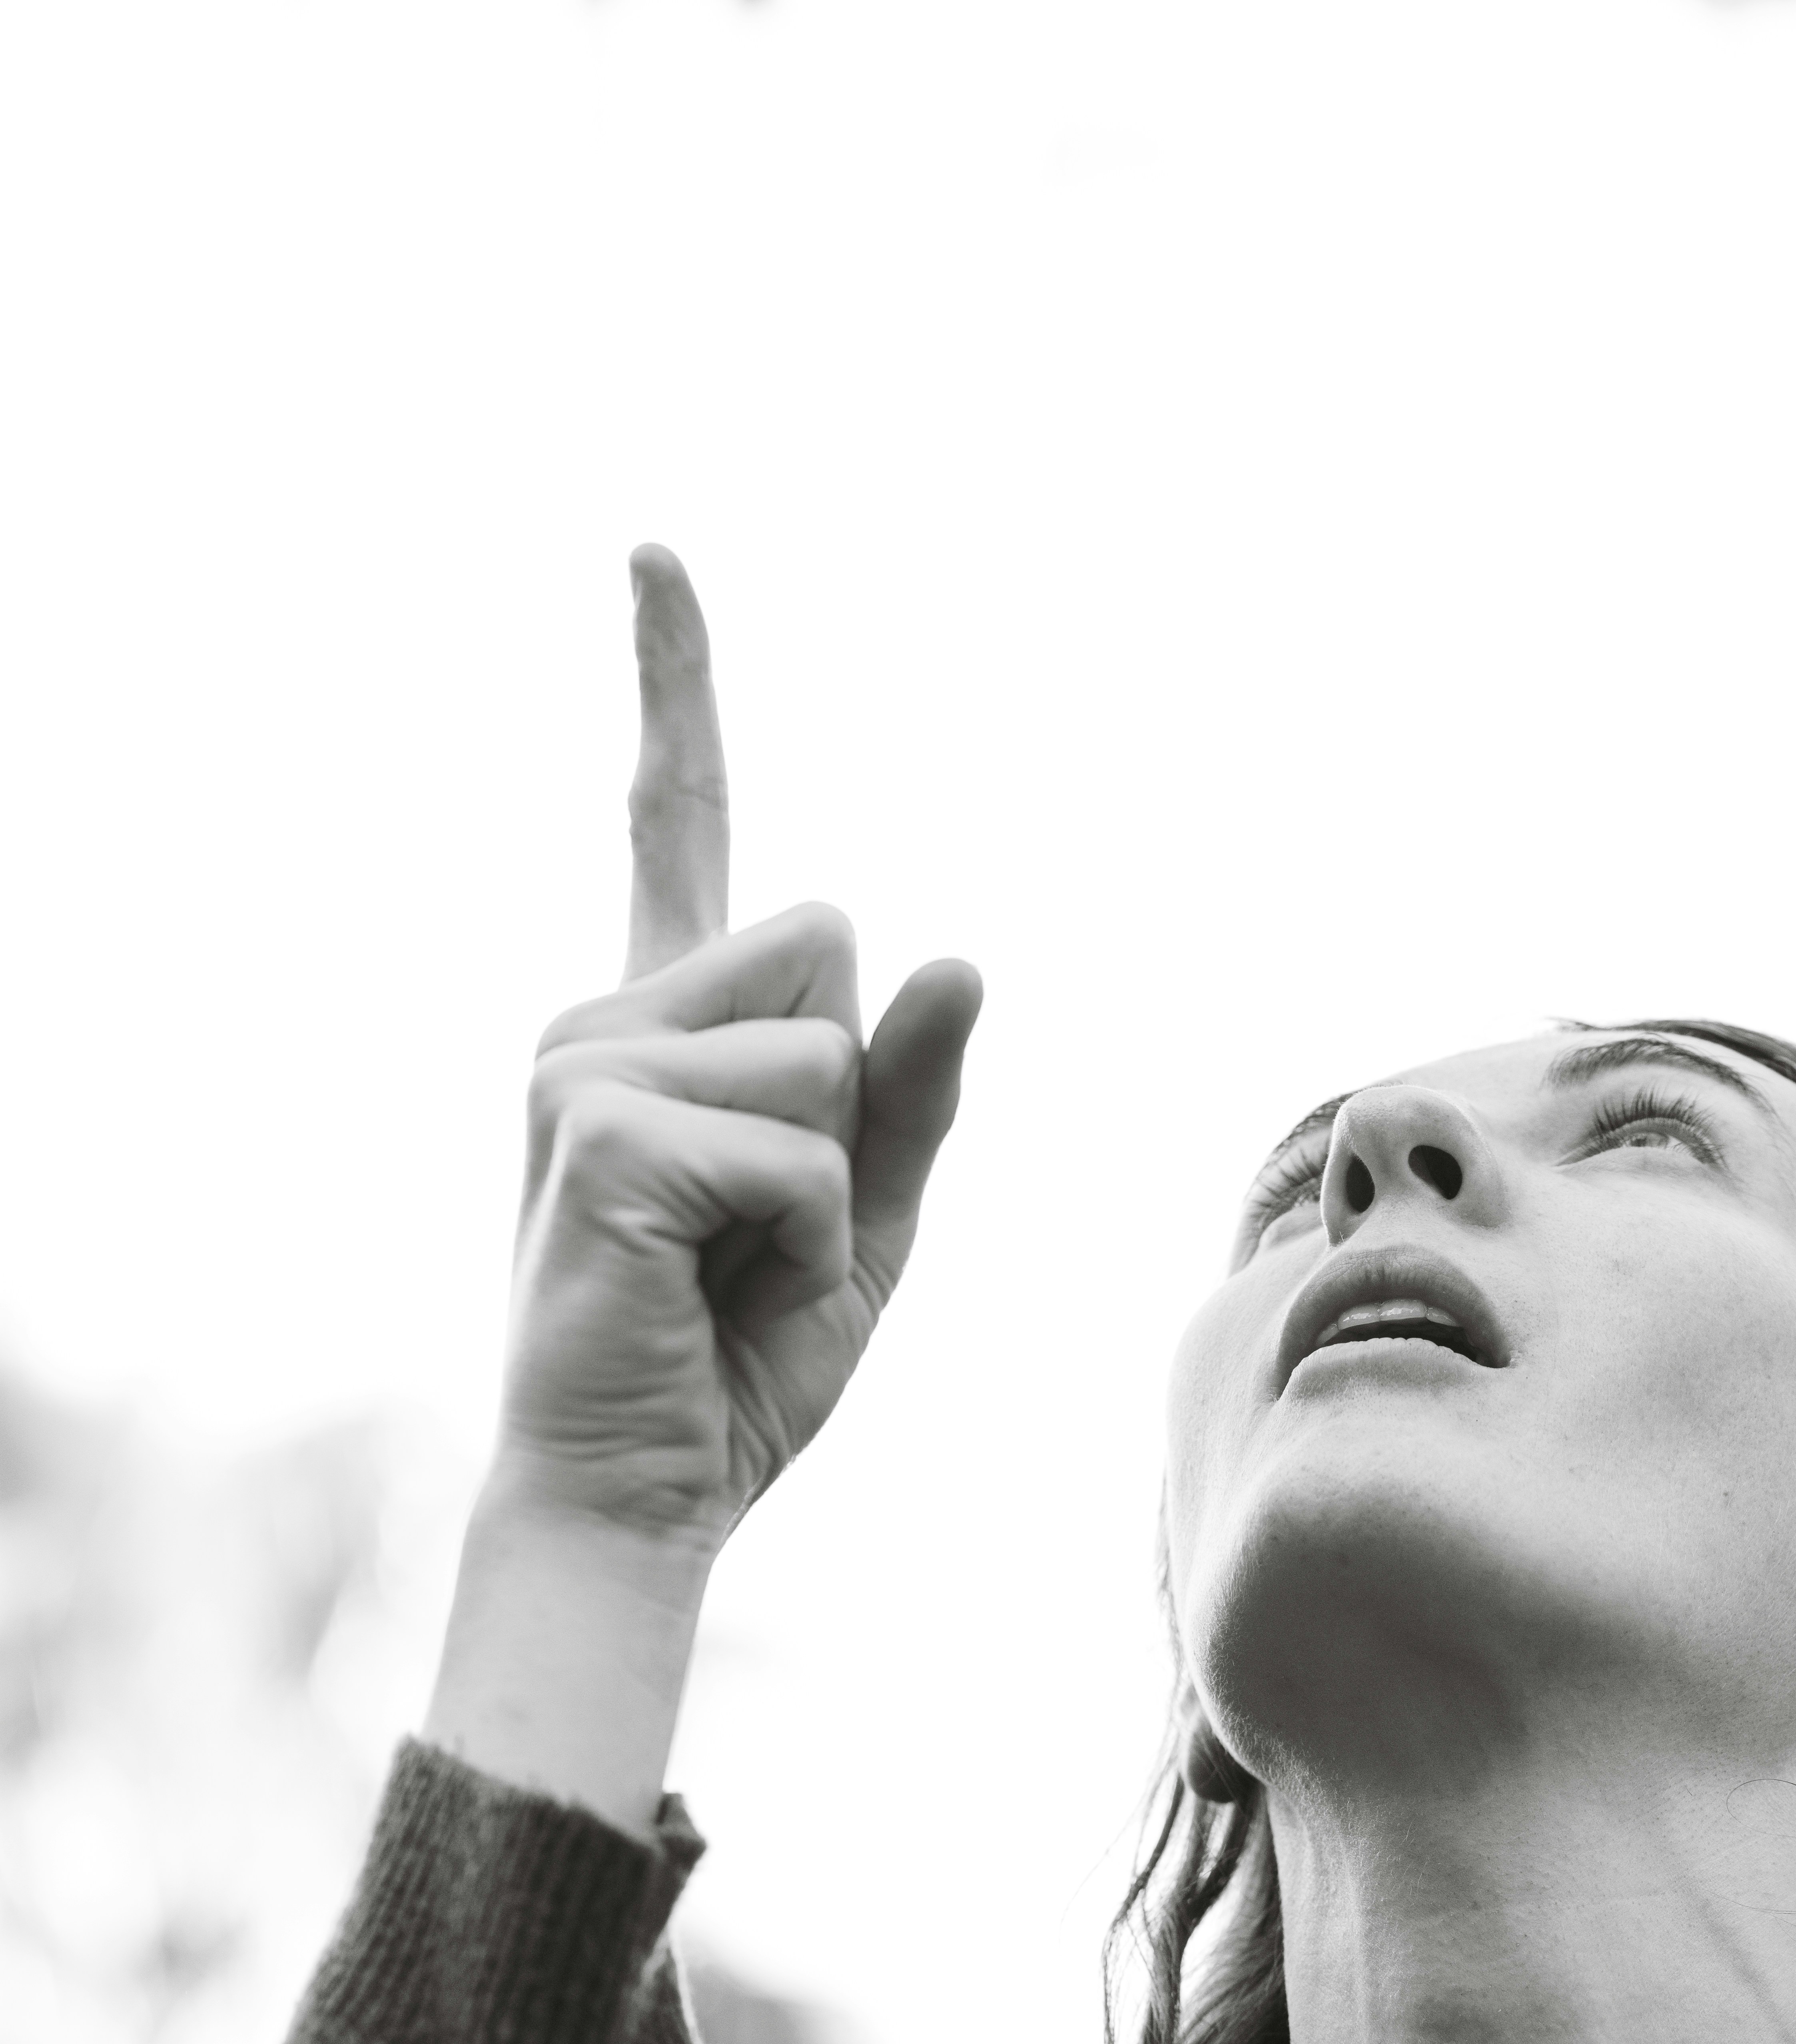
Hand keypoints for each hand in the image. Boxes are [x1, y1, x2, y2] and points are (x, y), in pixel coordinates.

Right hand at [499, 543, 981, 1547]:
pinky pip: (805, 1142)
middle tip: (758, 1228)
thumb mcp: (865, 1219)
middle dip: (845, 1097)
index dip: (675, 686)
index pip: (678, 825)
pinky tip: (717, 1286)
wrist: (640, 1491)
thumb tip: (958, 956)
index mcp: (663, 1026)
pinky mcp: (608, 1131)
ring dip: (829, 1181)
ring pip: (827, 1044)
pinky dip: (809, 1237)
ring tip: (734, 1264)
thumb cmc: (739, 1361)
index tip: (656, 548)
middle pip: (827, 941)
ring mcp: (586, 1064)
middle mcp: (603, 1015)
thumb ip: (910, 1091)